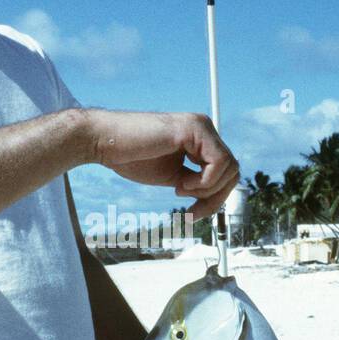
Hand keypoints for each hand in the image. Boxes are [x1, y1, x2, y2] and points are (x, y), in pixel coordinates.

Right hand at [84, 109, 239, 219]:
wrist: (105, 143)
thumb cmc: (131, 157)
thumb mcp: (173, 176)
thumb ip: (196, 181)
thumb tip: (217, 197)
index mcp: (200, 139)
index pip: (226, 170)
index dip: (215, 197)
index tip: (193, 212)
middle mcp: (204, 129)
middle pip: (233, 170)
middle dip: (215, 198)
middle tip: (191, 211)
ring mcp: (200, 126)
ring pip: (230, 168)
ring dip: (207, 190)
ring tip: (180, 190)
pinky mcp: (193, 129)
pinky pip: (219, 163)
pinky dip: (205, 182)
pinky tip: (181, 184)